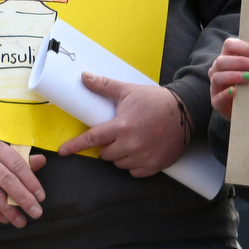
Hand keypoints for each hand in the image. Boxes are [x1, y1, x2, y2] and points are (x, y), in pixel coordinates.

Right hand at [0, 138, 45, 225]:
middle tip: (36, 213)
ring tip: (21, 222)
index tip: (41, 197)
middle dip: (24, 199)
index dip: (31, 182)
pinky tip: (4, 218)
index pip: (17, 165)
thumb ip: (19, 158)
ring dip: (10, 210)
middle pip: (7, 180)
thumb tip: (41, 161)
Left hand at [57, 74, 191, 176]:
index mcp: (122, 126)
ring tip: (130, 141)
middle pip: (105, 154)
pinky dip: (133, 165)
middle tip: (116, 134)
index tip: (62, 151)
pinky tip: (139, 152)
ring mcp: (145, 157)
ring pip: (119, 164)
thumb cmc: (155, 100)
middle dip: (106, 146)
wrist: (186, 112)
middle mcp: (132, 144)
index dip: (75, 146)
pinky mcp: (157, 165)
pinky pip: (135, 172)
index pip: (92, 139)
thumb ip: (104, 86)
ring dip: (119, 155)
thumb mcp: (128, 91)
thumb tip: (83, 77)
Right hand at [210, 36, 248, 119]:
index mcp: (227, 59)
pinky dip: (226, 94)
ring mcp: (215, 86)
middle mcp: (218, 70)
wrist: (246, 109)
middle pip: (221, 61)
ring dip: (234, 76)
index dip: (242, 47)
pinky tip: (235, 92)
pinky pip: (218, 97)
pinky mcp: (216, 101)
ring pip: (217, 77)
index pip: (229, 45)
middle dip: (240, 62)